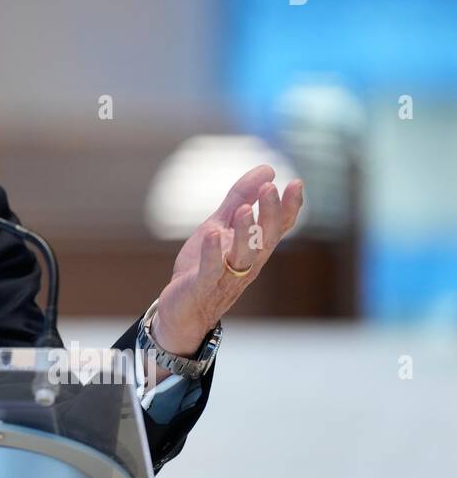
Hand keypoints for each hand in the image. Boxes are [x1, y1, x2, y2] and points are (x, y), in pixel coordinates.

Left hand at [153, 164, 304, 356]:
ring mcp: (226, 275)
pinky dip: (213, 253)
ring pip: (244, 254)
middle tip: (271, 188)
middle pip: (265, 238)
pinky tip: (212, 233)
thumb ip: (240, 197)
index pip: (278, 226)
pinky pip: (211, 270)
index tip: (296, 183)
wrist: (182, 308)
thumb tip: (268, 169)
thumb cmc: (205, 265)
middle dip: (269, 213)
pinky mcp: (203, 285)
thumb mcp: (221, 224)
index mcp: (254, 247)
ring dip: (245, 232)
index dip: (289, 207)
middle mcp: (247, 262)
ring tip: (243, 209)